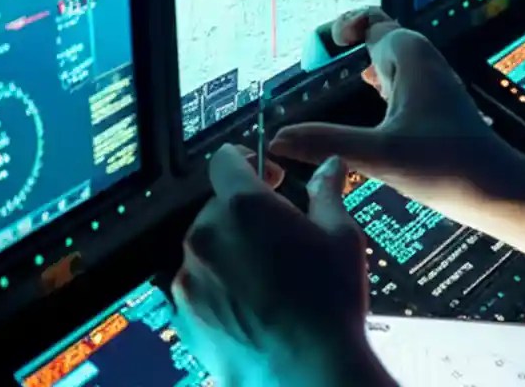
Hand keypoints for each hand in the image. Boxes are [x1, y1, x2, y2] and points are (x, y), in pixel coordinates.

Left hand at [171, 145, 392, 386]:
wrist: (306, 372)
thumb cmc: (328, 303)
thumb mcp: (341, 236)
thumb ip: (327, 192)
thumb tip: (329, 166)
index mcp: (244, 207)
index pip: (226, 160)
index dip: (249, 161)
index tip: (268, 177)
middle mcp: (207, 236)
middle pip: (219, 207)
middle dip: (247, 215)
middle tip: (282, 239)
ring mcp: (190, 277)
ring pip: (208, 247)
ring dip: (233, 252)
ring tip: (271, 280)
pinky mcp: (183, 313)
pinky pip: (199, 285)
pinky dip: (220, 287)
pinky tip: (254, 306)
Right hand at [271, 8, 524, 218]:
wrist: (495, 187)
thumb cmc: (445, 166)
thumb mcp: (377, 155)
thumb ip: (325, 144)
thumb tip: (277, 140)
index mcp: (410, 58)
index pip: (373, 19)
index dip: (345, 23)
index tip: (326, 46)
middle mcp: (422, 63)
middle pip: (380, 35)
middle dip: (348, 43)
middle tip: (316, 64)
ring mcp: (431, 84)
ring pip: (391, 60)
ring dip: (363, 62)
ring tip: (334, 76)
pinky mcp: (434, 106)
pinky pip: (401, 80)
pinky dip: (379, 82)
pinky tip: (370, 96)